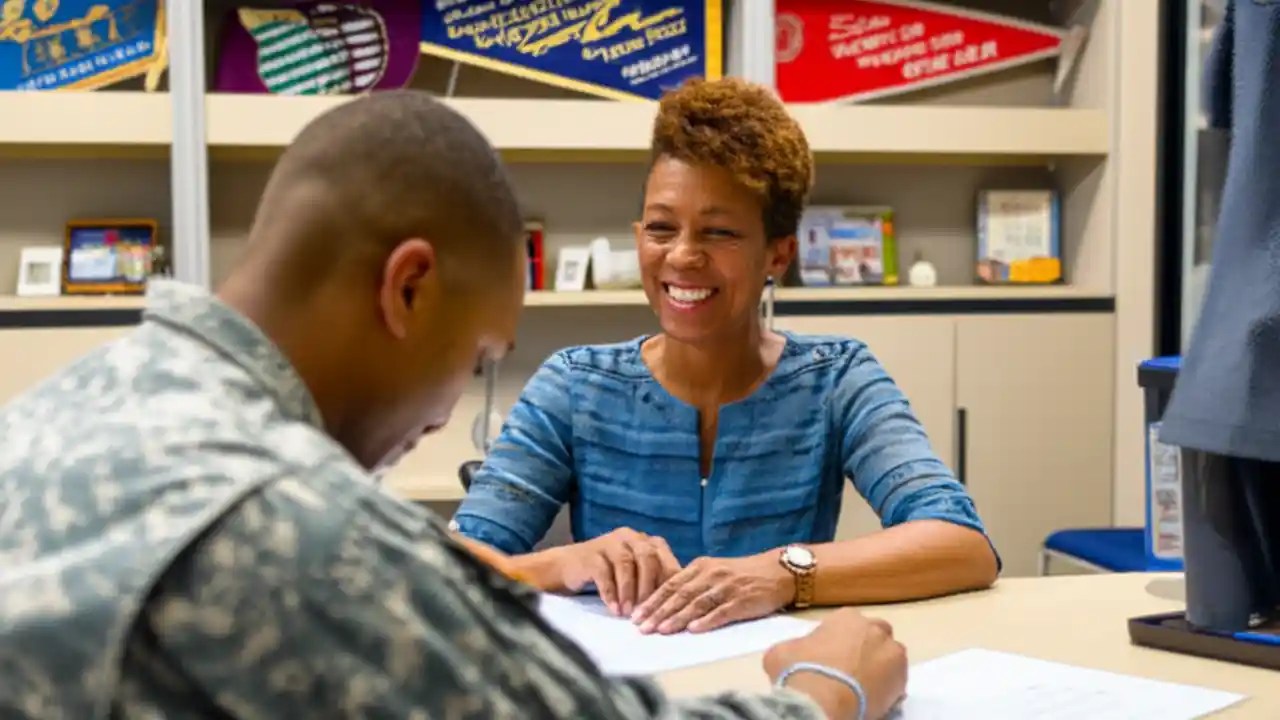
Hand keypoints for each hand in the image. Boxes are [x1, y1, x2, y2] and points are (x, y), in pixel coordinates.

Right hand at [560, 528, 680, 616]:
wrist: (572, 567)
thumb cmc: (612, 575)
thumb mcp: (637, 576)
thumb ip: (655, 583)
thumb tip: (677, 605)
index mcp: (648, 542)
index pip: (665, 559)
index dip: (669, 583)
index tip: (670, 607)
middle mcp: (631, 537)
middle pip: (648, 557)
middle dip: (649, 586)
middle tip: (649, 611)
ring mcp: (610, 543)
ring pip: (626, 563)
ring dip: (629, 591)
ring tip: (629, 614)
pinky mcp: (591, 553)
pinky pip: (603, 572)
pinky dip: (610, 592)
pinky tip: (614, 609)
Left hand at [631, 553, 793, 633]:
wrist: (777, 571)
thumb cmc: (742, 575)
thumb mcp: (714, 572)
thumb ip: (692, 584)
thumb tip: (665, 602)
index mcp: (700, 566)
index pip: (670, 585)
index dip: (652, 601)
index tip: (635, 616)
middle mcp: (710, 574)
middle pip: (679, 595)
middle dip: (658, 612)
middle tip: (642, 628)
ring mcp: (726, 587)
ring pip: (696, 603)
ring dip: (677, 618)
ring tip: (662, 630)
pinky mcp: (742, 600)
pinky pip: (721, 611)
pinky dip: (706, 621)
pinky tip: (693, 630)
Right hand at [763, 609, 907, 719]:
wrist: (821, 700)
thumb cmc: (799, 670)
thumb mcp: (782, 651)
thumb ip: (797, 646)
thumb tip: (797, 653)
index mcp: (846, 617)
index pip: (847, 623)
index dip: (839, 639)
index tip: (830, 655)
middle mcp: (874, 629)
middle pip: (875, 634)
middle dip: (867, 647)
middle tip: (852, 668)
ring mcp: (892, 653)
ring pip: (890, 657)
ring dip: (881, 666)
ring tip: (864, 686)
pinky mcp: (902, 680)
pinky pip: (897, 682)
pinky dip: (888, 688)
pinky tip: (872, 698)